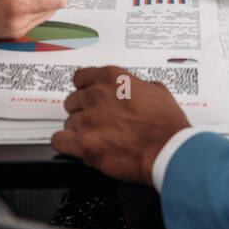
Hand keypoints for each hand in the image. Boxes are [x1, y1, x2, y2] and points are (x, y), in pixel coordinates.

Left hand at [51, 66, 191, 184]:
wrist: (169, 151)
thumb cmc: (166, 125)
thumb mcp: (157, 91)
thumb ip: (137, 85)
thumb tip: (134, 89)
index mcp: (112, 78)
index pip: (80, 77)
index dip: (85, 89)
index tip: (88, 96)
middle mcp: (96, 95)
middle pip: (73, 100)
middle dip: (83, 111)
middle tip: (97, 121)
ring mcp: (88, 119)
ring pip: (69, 122)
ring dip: (79, 130)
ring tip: (96, 138)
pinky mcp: (84, 144)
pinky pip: (59, 141)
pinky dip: (66, 144)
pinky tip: (77, 147)